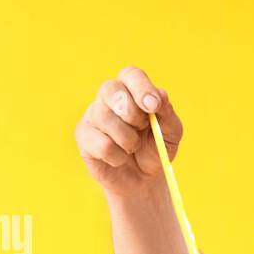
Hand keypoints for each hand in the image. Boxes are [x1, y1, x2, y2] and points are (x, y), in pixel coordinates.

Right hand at [74, 65, 182, 195]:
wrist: (143, 179)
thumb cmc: (156, 149)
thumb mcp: (170, 133)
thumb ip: (167, 113)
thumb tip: (159, 96)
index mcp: (131, 90)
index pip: (131, 74)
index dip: (141, 87)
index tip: (153, 106)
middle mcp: (108, 97)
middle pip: (111, 90)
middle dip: (133, 114)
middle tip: (142, 129)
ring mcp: (92, 114)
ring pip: (104, 117)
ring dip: (127, 139)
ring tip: (133, 148)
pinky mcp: (83, 136)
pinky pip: (100, 144)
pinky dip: (117, 157)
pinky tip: (120, 159)